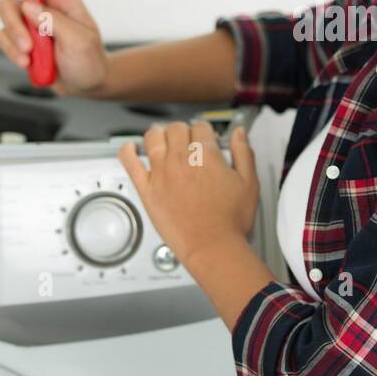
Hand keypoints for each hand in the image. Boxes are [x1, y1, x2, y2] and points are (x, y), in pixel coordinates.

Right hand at [0, 0, 108, 95]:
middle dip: (12, 13)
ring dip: (14, 36)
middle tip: (24, 38)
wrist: (85, 85)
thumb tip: (28, 6)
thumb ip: (54, 21)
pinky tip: (27, 63)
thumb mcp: (79, 41)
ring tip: (29, 56)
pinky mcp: (20, 38)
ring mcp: (30, 20)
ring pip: (6, 13)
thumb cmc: (89, 60)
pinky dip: (11, 50)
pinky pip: (3, 36)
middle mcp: (45, 4)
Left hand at [118, 120, 259, 268]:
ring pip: (153, 138)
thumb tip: (239, 134)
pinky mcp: (147, 190)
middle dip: (183, 131)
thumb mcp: (249, 183)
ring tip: (162, 139)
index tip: (205, 137)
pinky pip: (130, 163)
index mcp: (206, 156)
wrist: (213, 248)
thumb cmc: (231, 221)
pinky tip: (131, 148)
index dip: (204, 130)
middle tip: (186, 141)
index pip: (200, 127)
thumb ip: (243, 153)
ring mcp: (161, 174)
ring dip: (158, 134)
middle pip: (176, 129)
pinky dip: (128, 151)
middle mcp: (181, 160)